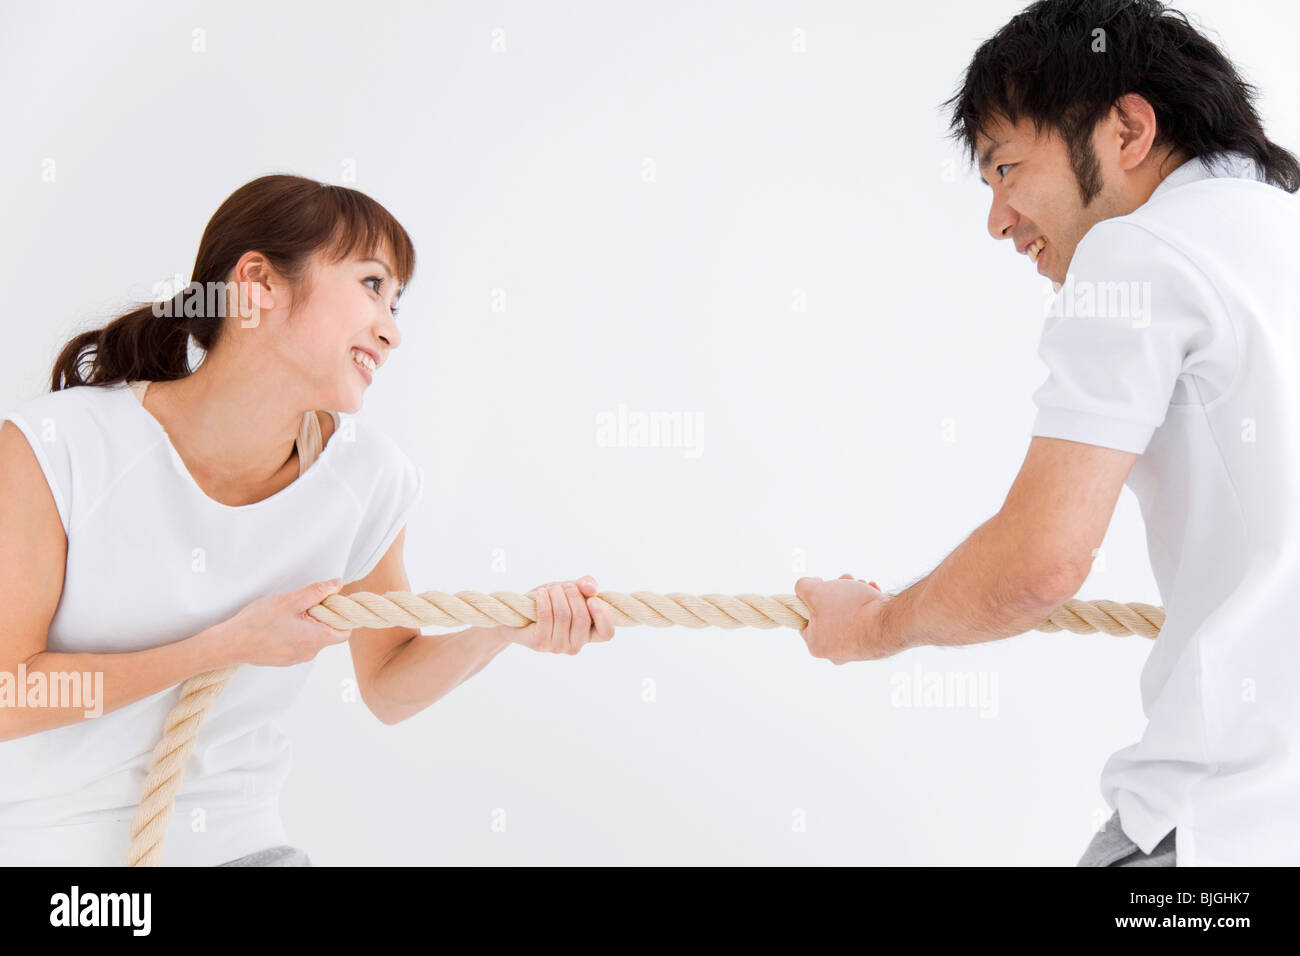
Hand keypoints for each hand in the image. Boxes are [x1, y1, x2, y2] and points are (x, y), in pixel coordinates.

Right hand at [222, 578, 351, 666]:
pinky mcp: (285, 659)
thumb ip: (317, 592)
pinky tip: (280, 624)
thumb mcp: (290, 600)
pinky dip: (296, 633)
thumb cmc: (258, 622)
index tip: (331, 604)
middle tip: (305, 604)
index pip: (344, 632)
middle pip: (328, 634)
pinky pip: (299, 644)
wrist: (230, 643)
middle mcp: (309, 653)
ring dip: (308, 625)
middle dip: (322, 617)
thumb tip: (337, 584)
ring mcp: (296, 658)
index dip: (342, 616)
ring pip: (312, 639)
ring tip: (289, 614)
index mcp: (315, 639)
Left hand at [511, 576, 614, 653]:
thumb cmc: (551, 601)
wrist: (519, 614)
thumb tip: (591, 589)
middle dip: (573, 594)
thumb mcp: (571, 589)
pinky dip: (544, 600)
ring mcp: (558, 647)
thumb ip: (586, 585)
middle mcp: (576, 644)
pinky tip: (541, 593)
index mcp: (589, 633)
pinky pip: (546, 617)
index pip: (607, 633)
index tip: (592, 599)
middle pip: (582, 619)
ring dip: (556, 594)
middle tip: (564, 586)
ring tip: (551, 588)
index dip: (603, 615)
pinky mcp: (540, 643)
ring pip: (563, 615)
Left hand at [794, 572, 899, 663]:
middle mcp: (836, 653)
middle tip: (845, 579)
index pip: (805, 619)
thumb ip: (802, 586)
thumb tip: (807, 587)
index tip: (824, 584)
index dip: (811, 597)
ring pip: (848, 616)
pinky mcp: (874, 644)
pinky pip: (866, 622)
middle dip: (837, 593)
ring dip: (854, 595)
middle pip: (828, 615)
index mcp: (816, 646)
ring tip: (862, 584)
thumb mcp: (816, 591)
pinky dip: (868, 605)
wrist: (890, 623)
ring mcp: (857, 650)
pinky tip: (874, 592)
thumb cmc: (851, 610)